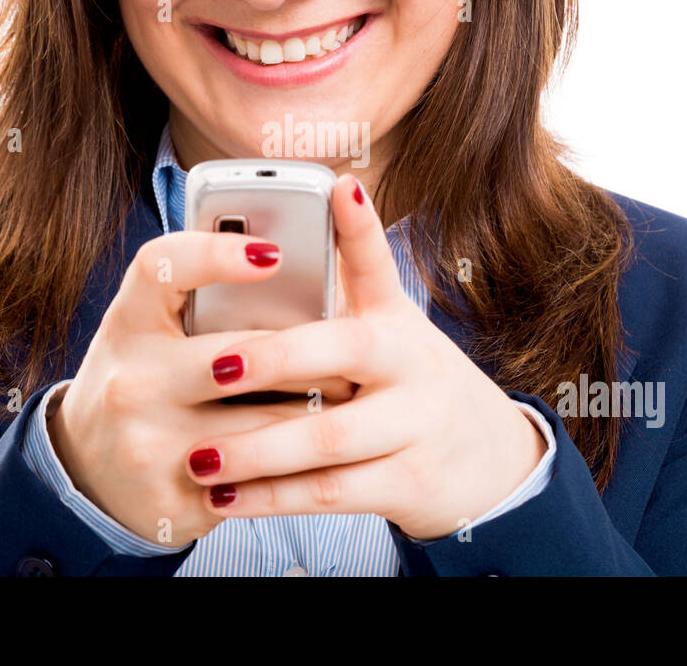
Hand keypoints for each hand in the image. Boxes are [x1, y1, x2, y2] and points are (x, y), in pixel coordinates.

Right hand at [48, 229, 355, 545]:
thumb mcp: (152, 329)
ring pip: (265, 425)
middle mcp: (132, 380)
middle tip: (351, 352)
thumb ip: (202, 298)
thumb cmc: (143, 379)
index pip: (162, 266)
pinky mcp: (172, 500)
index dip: (217, 254)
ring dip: (314, 414)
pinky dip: (294, 467)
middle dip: (308, 356)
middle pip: (243, 355)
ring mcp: (147, 445)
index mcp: (128, 322)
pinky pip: (261, 482)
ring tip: (344, 401)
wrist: (87, 471)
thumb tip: (293, 267)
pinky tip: (313, 457)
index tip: (274, 253)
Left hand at [180, 174, 547, 540]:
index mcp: (397, 321)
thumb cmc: (411, 386)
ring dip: (256, 451)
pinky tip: (227, 499)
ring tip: (198, 457)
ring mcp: (416, 426)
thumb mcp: (392, 331)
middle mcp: (414, 365)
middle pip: (343, 352)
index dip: (360, 225)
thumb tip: (304, 213)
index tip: (339, 187)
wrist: (488, 463)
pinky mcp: (409, 482)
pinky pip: (330, 493)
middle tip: (215, 367)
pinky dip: (273, 498)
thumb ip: (346, 287)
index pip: (378, 263)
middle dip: (275, 358)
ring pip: (327, 438)